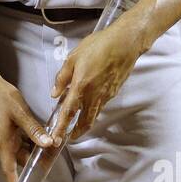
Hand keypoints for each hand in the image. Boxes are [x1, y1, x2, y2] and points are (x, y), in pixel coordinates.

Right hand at [0, 67, 54, 181]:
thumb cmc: (1, 97)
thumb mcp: (19, 112)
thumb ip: (33, 129)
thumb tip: (48, 144)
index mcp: (3, 142)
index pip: (9, 170)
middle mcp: (3, 143)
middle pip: (21, 160)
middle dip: (37, 163)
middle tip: (54, 159)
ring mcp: (5, 137)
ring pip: (23, 150)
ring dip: (36, 151)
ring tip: (53, 148)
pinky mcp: (8, 130)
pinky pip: (22, 141)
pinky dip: (33, 141)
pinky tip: (44, 136)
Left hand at [49, 13, 150, 142]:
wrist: (125, 43)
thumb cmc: (99, 46)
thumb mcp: (73, 58)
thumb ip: (62, 77)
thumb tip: (55, 93)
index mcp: (81, 86)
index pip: (69, 112)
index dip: (62, 127)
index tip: (57, 138)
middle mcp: (95, 94)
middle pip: (85, 121)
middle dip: (77, 132)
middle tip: (68, 137)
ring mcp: (106, 95)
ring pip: (94, 114)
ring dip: (85, 122)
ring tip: (77, 123)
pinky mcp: (114, 92)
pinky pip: (102, 105)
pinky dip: (94, 109)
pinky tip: (90, 103)